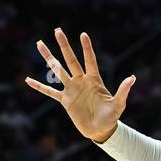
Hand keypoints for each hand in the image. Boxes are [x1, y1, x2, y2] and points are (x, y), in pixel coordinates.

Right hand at [24, 29, 135, 143]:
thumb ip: (123, 91)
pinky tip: (28, 80)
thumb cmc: (111, 117)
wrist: (101, 130)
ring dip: (48, 58)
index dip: (87, 48)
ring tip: (39, 44)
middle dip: (64, 45)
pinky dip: (39, 86)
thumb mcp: (118, 104)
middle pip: (71, 60)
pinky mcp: (65, 100)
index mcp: (94, 80)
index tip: (83, 34)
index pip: (89, 60)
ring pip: (57, 70)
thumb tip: (132, 78)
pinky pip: (49, 91)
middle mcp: (81, 81)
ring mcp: (71, 89)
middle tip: (57, 30)